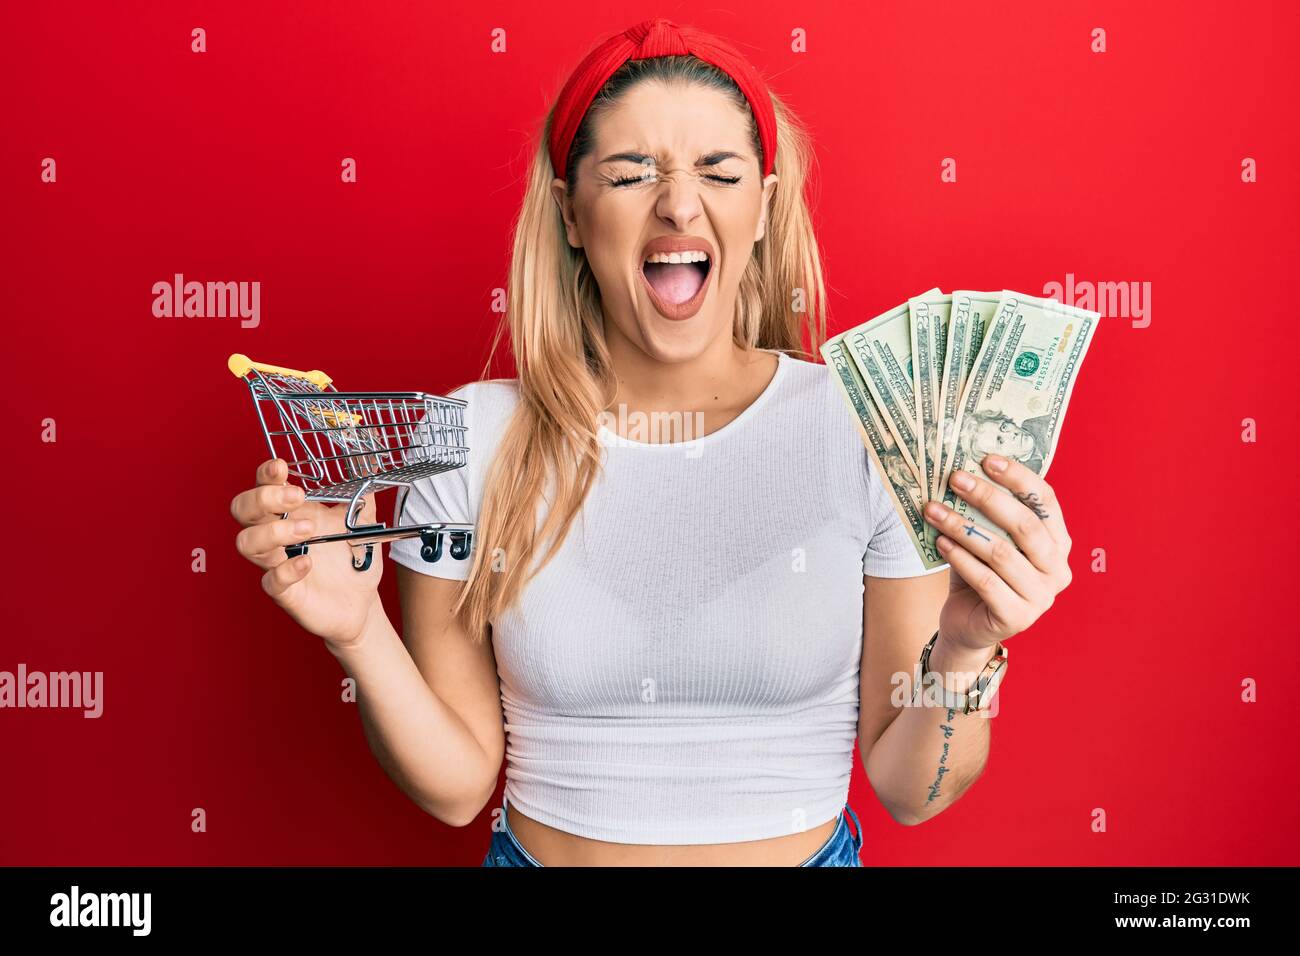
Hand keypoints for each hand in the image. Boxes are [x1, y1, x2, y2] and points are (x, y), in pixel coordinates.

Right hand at [230, 457, 384, 648]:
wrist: (363, 602)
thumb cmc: (353, 559)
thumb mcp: (363, 521)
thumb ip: (363, 493)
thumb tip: (372, 461)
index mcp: (293, 512)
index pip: (264, 486)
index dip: (265, 474)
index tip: (280, 467)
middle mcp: (278, 536)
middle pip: (243, 510)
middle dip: (263, 498)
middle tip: (297, 497)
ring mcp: (277, 564)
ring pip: (246, 543)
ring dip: (273, 532)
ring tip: (307, 531)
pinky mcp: (285, 592)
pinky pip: (271, 581)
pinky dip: (286, 570)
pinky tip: (308, 563)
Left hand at [922, 453, 1072, 654]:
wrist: (967, 625)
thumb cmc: (978, 573)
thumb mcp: (985, 539)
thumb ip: (984, 514)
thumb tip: (961, 471)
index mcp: (1057, 543)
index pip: (1045, 502)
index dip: (1019, 478)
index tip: (986, 459)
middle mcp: (1057, 569)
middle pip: (1025, 525)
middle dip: (988, 498)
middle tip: (955, 478)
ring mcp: (1041, 597)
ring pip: (1000, 553)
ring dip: (962, 527)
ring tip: (934, 510)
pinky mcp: (1017, 617)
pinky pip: (986, 581)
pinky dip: (960, 558)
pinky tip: (940, 541)